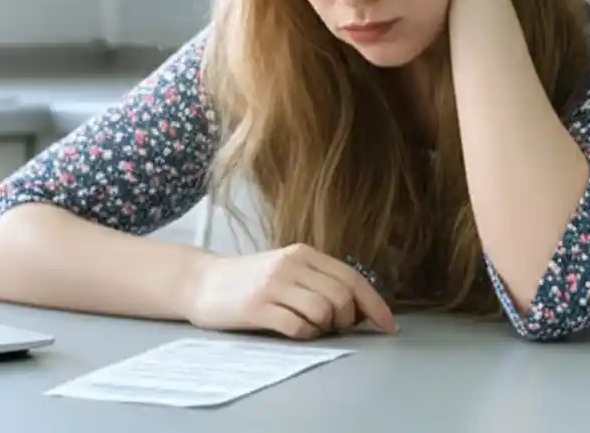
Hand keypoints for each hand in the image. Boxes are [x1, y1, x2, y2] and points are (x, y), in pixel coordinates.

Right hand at [184, 243, 396, 339]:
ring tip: (310, 327)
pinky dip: (305, 335)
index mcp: (302, 253)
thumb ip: (317, 279)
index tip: (387, 326)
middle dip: (347, 319)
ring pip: (323, 311)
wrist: (202, 282)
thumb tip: (358, 308)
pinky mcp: (257, 307)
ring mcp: (272, 285)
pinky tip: (294, 331)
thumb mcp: (286, 268)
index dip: (375, 304)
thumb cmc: (250, 279)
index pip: (352, 278)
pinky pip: (297, 327)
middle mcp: (290, 265)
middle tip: (332, 326)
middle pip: (341, 296)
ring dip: (324, 328)